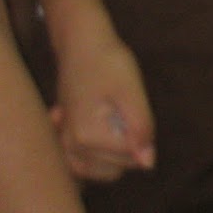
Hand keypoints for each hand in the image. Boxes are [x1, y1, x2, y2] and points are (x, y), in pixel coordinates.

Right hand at [51, 31, 153, 181]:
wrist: (82, 45)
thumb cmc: (109, 62)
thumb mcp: (132, 92)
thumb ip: (140, 128)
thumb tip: (148, 163)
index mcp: (87, 137)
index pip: (130, 158)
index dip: (141, 134)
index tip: (132, 107)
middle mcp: (71, 146)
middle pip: (115, 167)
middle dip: (127, 145)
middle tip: (121, 111)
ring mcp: (64, 143)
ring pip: (102, 168)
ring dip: (114, 150)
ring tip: (112, 117)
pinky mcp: (65, 137)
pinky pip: (87, 161)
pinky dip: (100, 150)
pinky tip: (99, 122)